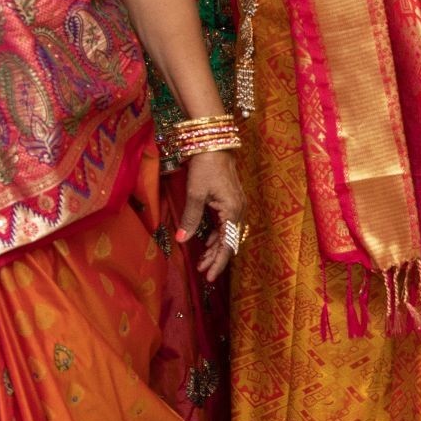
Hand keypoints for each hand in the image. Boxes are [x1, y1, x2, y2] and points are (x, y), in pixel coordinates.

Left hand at [175, 152, 247, 280]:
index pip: (227, 245)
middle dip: (215, 258)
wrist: (215, 143)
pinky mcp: (232, 200)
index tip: (209, 277)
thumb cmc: (205, 166)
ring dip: (215, 248)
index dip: (218, 262)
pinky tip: (206, 242)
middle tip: (202, 272)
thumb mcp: (195, 194)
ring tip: (202, 260)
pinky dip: (217, 235)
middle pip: (229, 242)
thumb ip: (191, 219)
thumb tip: (181, 240)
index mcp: (233, 211)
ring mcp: (237, 205)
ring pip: (228, 234)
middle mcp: (239, 211)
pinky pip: (226, 224)